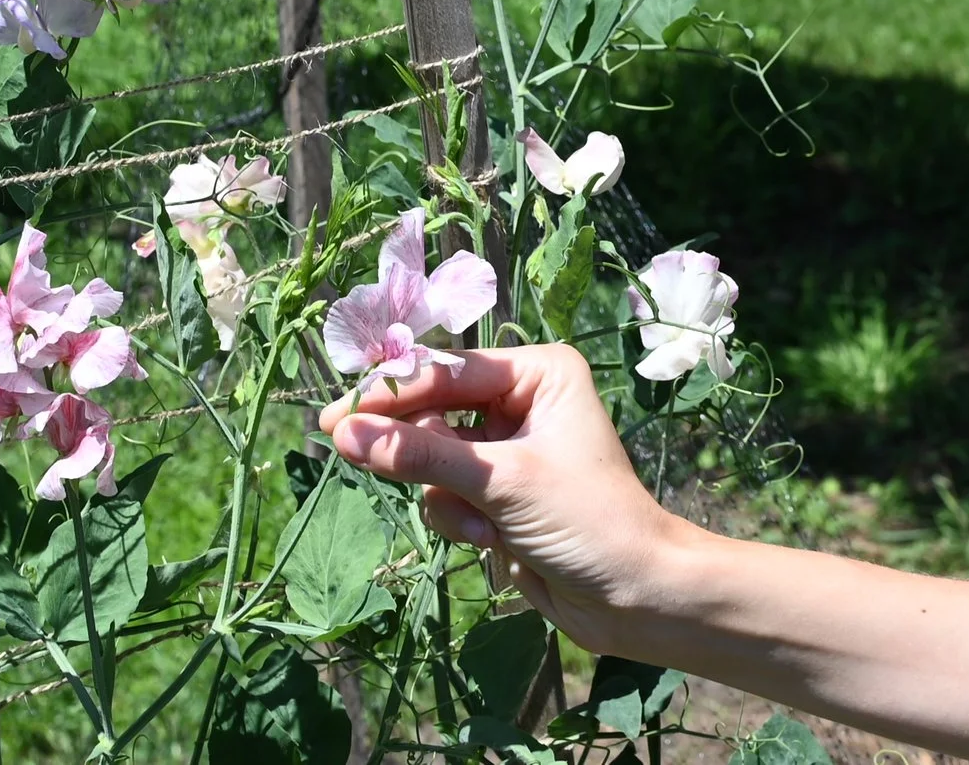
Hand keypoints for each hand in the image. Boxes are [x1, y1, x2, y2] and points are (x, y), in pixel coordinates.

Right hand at [320, 344, 691, 652]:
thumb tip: (347, 433)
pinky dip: (460, 520)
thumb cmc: (586, 520)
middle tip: (355, 453)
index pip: (446, 372)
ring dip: (448, 498)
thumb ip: (422, 457)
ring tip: (484, 526)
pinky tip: (495, 542)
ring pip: (433, 460)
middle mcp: (522, 400)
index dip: (390, 395)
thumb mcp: (501, 483)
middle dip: (418, 452)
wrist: (634, 595)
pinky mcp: (498, 494)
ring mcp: (508, 449)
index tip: (335, 417)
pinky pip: (446, 494)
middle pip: (433, 412)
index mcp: (538, 373)